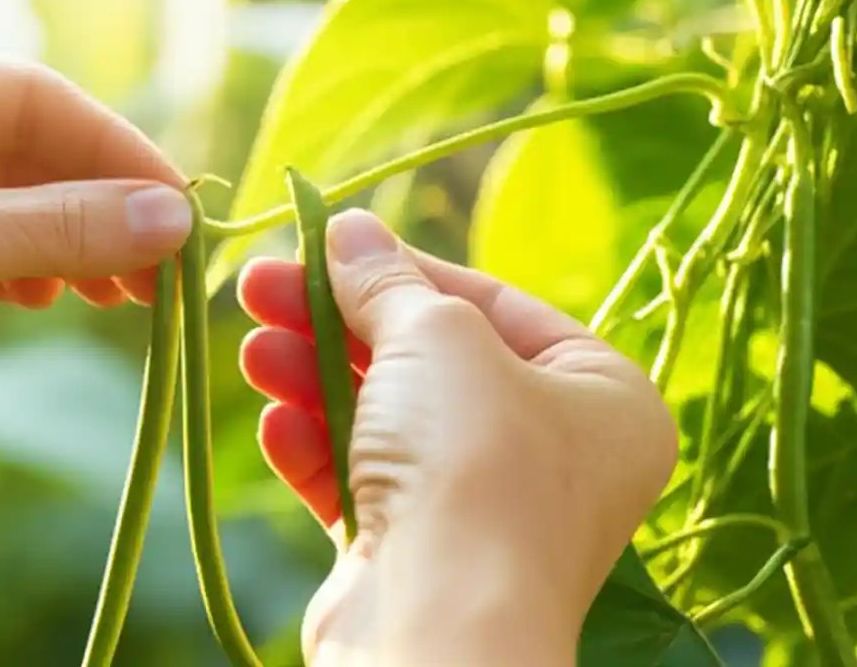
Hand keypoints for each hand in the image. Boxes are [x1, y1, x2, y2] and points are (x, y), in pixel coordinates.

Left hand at [0, 41, 192, 468]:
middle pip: (35, 157)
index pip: (37, 101)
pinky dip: (36, 275)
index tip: (177, 206)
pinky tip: (58, 299)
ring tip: (127, 291)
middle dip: (104, 208)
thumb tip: (174, 220)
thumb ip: (62, 227)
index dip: (115, 150)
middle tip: (165, 264)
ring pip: (20, 210)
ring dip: (80, 247)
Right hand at [238, 210, 678, 665]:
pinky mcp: (421, 555)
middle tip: (263, 284)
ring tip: (253, 348)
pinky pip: (367, 484)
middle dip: (341, 322)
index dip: (406, 268)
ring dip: (315, 378)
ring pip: (390, 421)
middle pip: (431, 361)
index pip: (495, 304)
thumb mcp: (435, 337)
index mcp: (603, 397)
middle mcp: (556, 455)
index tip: (329, 241)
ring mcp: (487, 510)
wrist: (440, 630)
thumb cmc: (473, 462)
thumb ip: (389, 281)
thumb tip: (349, 230)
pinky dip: (319, 448)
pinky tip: (274, 421)